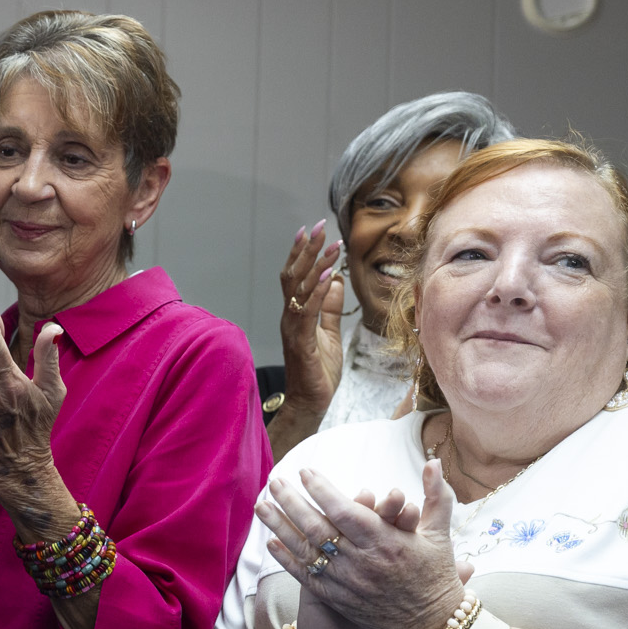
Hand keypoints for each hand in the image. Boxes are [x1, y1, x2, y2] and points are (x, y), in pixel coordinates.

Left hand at [256, 459, 470, 628]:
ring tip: (261, 505)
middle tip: (275, 482)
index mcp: (386, 542)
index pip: (345, 511)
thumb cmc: (437, 576)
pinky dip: (287, 559)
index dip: (322, 490)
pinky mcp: (337, 599)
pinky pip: (305, 576)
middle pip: (317, 528)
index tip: (305, 472)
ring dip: (280, 526)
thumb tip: (434, 462)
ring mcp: (346, 582)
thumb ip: (437, 496)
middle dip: (292, 502)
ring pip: (305, 550)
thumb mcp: (441, 534)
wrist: (431, 626)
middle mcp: (361, 562)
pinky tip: (271, 542)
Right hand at [276, 221, 344, 411]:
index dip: (302, 253)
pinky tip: (329, 276)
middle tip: (318, 225)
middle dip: (306, 249)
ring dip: (314, 265)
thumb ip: (331, 309)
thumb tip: (337, 281)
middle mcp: (290, 317)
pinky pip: (308, 312)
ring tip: (329, 244)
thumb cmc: (318, 372)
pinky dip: (318, 292)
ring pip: (298, 290)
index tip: (312, 231)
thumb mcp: (330, 334)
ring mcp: (293, 329)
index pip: (295, 278)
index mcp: (296, 314)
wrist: (309, 402)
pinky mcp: (301, 342)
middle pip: (293, 276)